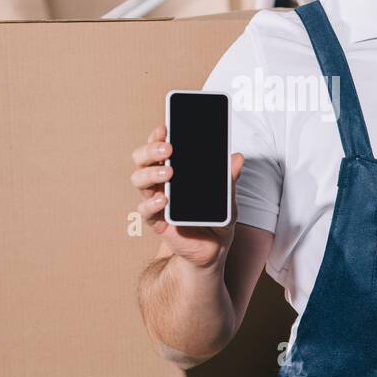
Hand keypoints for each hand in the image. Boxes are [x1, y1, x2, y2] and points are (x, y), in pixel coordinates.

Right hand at [130, 124, 244, 269]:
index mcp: (175, 168)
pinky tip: (164, 200)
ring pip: (139, 180)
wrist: (213, 249)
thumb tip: (236, 158)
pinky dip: (152, 203)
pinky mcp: (156, 220)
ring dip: (151, 173)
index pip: (160, 146)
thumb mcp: (228, 197)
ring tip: (169, 172)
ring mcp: (156, 200)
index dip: (158, 135)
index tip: (164, 127)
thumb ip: (229, 178)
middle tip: (167, 148)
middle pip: (142, 159)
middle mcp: (161, 181)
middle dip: (150, 149)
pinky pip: (145, 209)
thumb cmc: (217, 217)